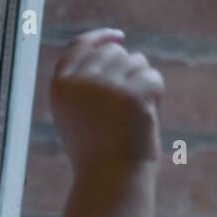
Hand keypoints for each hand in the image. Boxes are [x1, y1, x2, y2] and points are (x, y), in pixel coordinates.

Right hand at [49, 28, 163, 171]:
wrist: (110, 179)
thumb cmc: (98, 152)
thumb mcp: (79, 114)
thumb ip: (87, 82)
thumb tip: (115, 48)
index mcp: (60, 86)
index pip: (79, 46)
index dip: (100, 37)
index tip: (118, 36)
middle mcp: (79, 81)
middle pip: (113, 52)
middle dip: (127, 70)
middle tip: (129, 103)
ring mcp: (105, 86)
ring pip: (136, 62)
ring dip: (141, 83)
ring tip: (133, 115)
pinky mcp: (131, 94)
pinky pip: (153, 77)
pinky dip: (156, 94)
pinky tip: (146, 116)